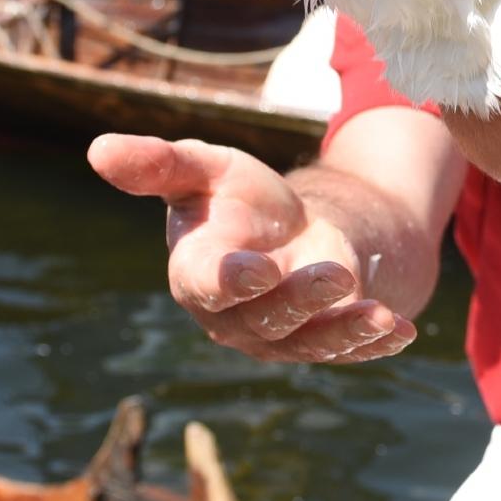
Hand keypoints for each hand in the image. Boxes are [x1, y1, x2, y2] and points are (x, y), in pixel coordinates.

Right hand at [88, 135, 414, 362]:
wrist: (289, 228)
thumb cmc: (236, 198)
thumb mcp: (205, 168)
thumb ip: (159, 163)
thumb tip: (97, 149)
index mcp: (197, 275)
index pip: (208, 286)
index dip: (231, 281)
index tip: (257, 268)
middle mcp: (234, 318)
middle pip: (267, 317)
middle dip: (301, 300)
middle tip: (336, 273)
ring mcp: (280, 338)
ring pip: (309, 342)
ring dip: (344, 331)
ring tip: (379, 315)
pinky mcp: (320, 343)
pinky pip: (347, 351)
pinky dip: (375, 343)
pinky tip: (403, 331)